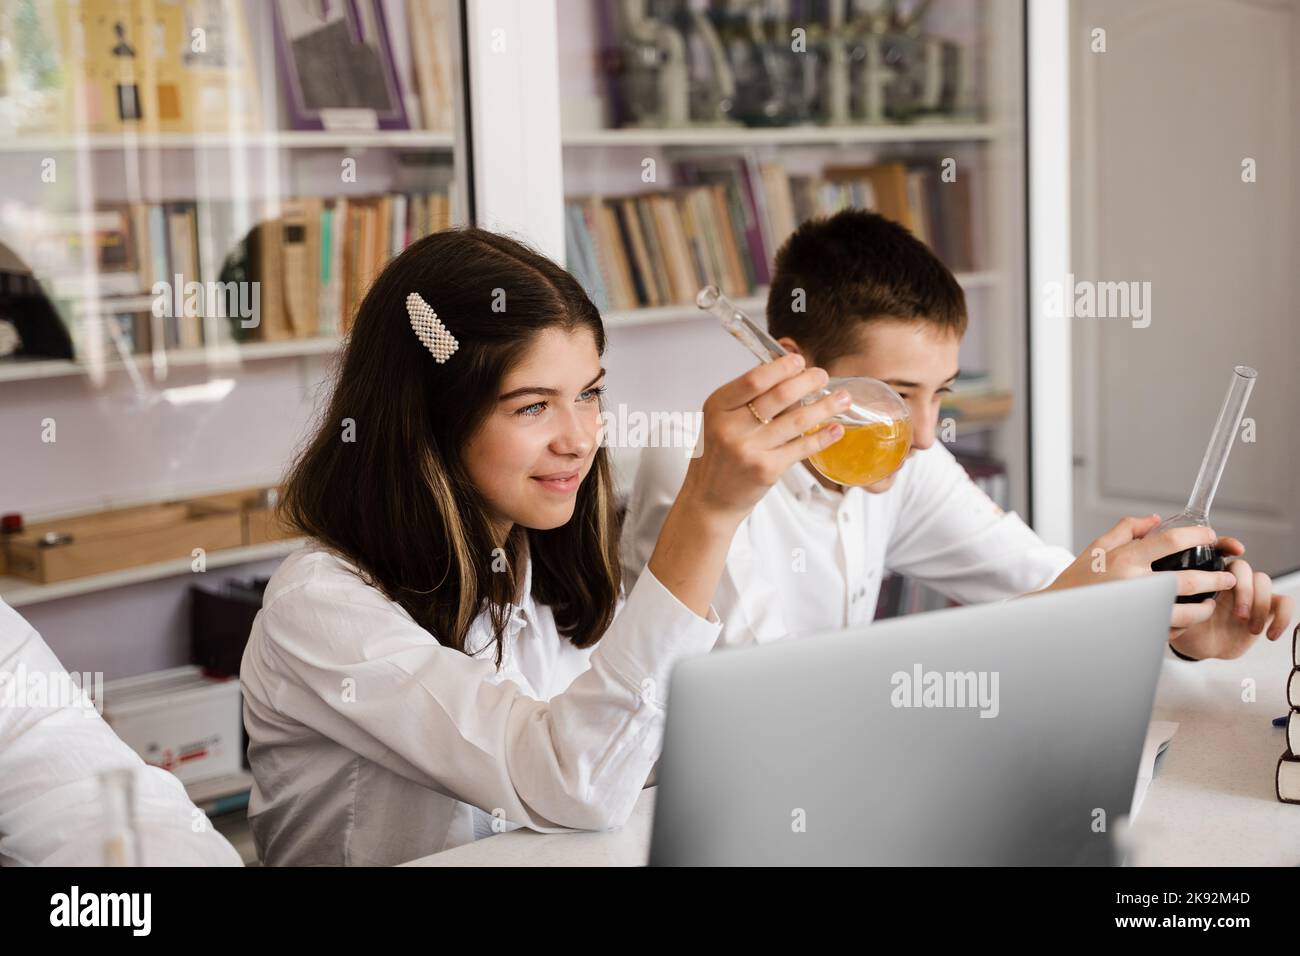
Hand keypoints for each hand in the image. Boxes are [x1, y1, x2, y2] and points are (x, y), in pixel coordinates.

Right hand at [675, 353, 848, 524]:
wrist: (709, 498)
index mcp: (718, 406)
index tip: (799, 361)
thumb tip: (786, 371)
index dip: (782, 367)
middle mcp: (730, 426)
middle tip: (823, 376)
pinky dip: (823, 436)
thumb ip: (747, 397)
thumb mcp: (721, 419)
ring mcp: (749, 449)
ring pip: (796, 420)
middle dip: (808, 381)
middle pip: (780, 395)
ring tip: (842, 399)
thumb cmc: (719, 455)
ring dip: (825, 406)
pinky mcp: (766, 469)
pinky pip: (802, 447)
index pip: (755, 379)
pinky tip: (835, 429)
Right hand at [1039, 515, 1238, 633]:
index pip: (1169, 542)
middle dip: (1215, 579)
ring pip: (1185, 612)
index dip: (1197, 537)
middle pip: (1187, 581)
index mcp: (1123, 560)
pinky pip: (1170, 630)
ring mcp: (1136, 611)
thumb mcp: (1096, 549)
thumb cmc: (1075, 582)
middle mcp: (1132, 585)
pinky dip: (1182, 626)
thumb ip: (1126, 530)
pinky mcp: (1137, 632)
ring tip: (1210, 604)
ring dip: (1204, 608)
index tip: (1210, 538)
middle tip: (1228, 577)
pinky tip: (1184, 620)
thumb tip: (1154, 520)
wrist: (1055, 615)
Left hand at [1168, 538, 1294, 659]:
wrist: (1199, 647)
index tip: (1237, 549)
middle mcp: (1229, 579)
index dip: (1228, 544)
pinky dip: (1283, 618)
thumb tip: (1170, 601)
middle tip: (1238, 614)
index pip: (1219, 550)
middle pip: (1243, 568)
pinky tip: (1270, 634)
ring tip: (1249, 627)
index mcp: (1206, 574)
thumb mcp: (1174, 615)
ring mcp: (1249, 592)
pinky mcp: (1266, 608)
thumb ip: (1174, 605)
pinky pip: (1284, 604)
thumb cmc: (1186, 626)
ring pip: (1264, 581)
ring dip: (1260, 604)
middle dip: (1243, 589)